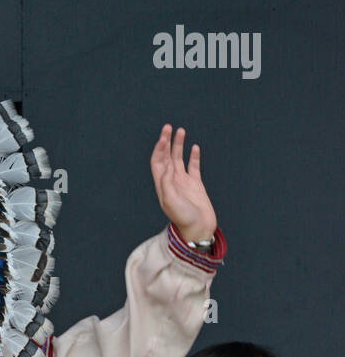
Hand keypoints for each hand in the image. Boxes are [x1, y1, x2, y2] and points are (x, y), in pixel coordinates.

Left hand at [150, 124, 216, 242]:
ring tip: (180, 131)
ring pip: (179, 159)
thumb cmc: (183, 218)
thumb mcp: (171, 201)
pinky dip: (193, 156)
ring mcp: (184, 182)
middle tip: (168, 127)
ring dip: (178, 145)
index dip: (159, 149)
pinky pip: (193, 166)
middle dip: (166, 142)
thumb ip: (167, 182)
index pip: (157, 162)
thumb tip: (167, 164)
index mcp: (162, 185)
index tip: (164, 138)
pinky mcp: (196, 184)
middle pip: (166, 157)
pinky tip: (194, 147)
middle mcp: (171, 182)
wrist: (199, 229)